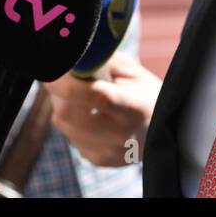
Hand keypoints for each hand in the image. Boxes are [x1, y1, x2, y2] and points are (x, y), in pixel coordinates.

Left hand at [46, 53, 160, 166]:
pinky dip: (71, 121)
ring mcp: (108, 152)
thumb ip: (100, 60)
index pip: (95, 96)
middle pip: (69, 113)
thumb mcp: (130, 71)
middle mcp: (121, 136)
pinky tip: (88, 115)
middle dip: (59, 92)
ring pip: (63, 124)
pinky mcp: (99, 160)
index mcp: (133, 108)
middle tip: (65, 78)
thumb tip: (71, 56)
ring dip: (62, 105)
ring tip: (79, 96)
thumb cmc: (144, 94)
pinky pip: (69, 135)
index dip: (67, 83)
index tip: (53, 68)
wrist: (162, 130)